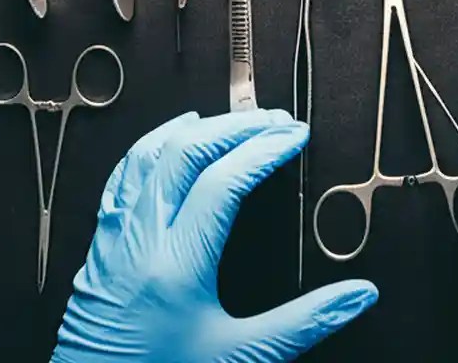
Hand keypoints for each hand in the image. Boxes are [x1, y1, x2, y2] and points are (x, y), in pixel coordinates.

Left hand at [52, 109, 377, 362]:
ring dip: (191, 130)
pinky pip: (121, 179)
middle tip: (273, 121)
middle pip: (184, 153)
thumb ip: (304, 322)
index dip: (265, 150)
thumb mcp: (242, 357)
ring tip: (227, 118)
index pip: (224, 181)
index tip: (295, 136)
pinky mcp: (99, 249)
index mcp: (176, 265)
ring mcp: (114, 240)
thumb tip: (357, 295)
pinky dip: (149, 150)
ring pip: (146, 157)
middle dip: (234, 127)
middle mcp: (140, 241)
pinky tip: (164, 145)